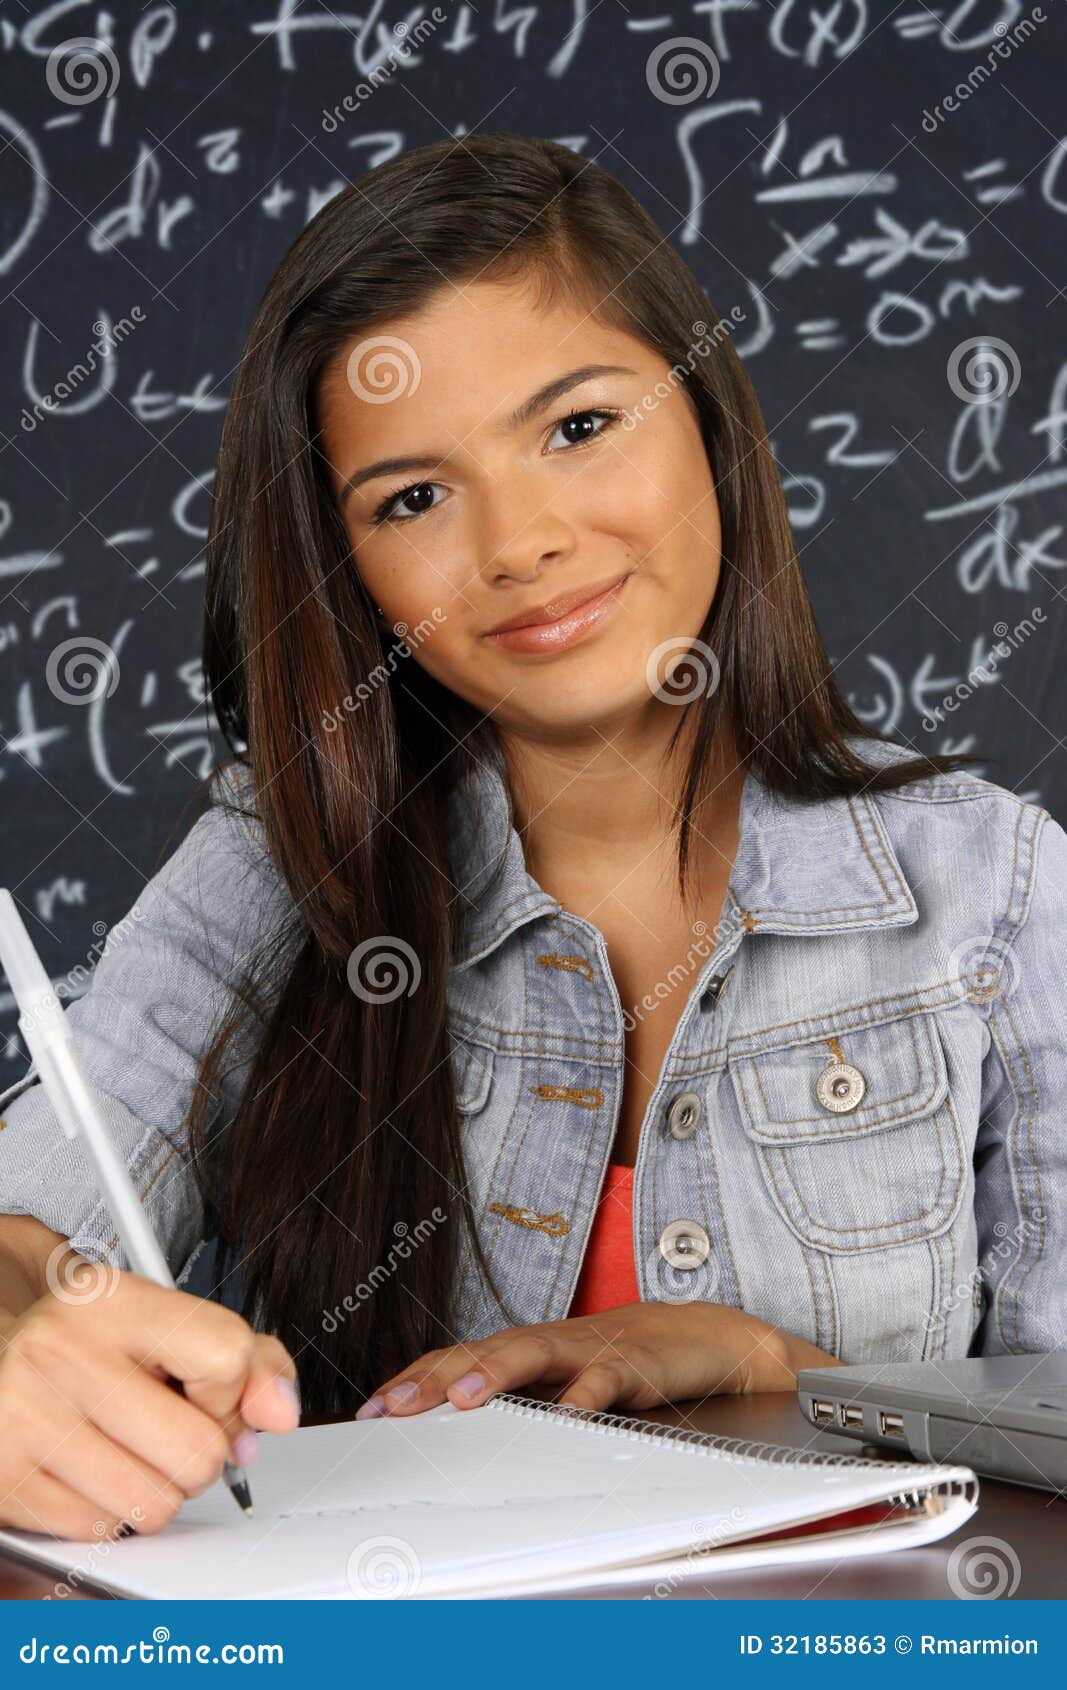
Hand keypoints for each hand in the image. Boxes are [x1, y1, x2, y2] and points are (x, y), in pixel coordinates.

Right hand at [0, 1256, 300, 1539]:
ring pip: (157, 1504)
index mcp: (110, 1301)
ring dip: (157, 1488)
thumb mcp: (163, 1322)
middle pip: (199, 1451)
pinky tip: (89, 1470)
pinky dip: (110, 1512)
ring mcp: (26, 1422)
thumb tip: (281, 1413)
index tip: (213, 1389)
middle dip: (200, 1452)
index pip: (226, 1357)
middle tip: (165, 1426)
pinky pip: (105, 1532)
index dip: (235, 1390)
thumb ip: (245, 1356)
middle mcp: (60, 1354)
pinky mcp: (7, 1484)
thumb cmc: (87, 1345)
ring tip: (126, 1447)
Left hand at [354, 1300, 837, 1419]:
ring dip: (492, 1372)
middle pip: (478, 1351)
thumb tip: (453, 1437)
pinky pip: (604, 1379)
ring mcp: (588, 1349)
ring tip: (459, 1396)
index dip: (411, 1382)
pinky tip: (566, 1416)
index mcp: (525, 1351)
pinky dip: (583, 1396)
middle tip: (390, 1408)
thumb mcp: (561, 1386)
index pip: (455, 1359)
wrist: (702, 1338)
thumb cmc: (622, 1363)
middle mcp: (548, 1343)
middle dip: (431, 1378)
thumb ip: (515, 1407)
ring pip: (532, 1353)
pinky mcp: (632, 1364)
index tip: (368, 1413)